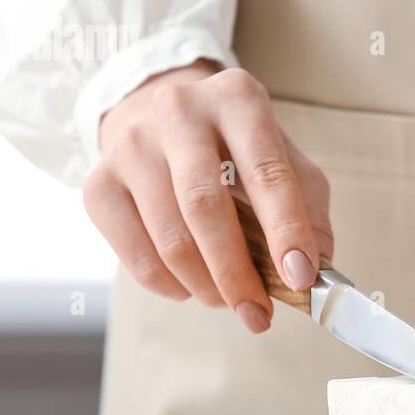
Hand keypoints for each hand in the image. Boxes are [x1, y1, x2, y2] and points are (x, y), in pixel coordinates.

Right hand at [83, 60, 332, 332]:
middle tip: (258, 314)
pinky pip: (133, 254)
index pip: (267, 171)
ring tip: (230, 301)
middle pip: (205, 206)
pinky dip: (168, 285)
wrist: (161, 118)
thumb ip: (309, 211)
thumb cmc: (235, 147)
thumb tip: (315, 271)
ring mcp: (131, 145)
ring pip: (169, 237)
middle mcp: (179, 111)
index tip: (300, 277)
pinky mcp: (98, 182)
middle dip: (237, 272)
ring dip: (205, 285)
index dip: (286, 229)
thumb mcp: (285, 159)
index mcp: (237, 99)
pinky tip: (191, 287)